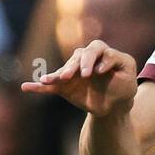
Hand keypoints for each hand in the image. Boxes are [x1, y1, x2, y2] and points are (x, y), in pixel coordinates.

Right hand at [21, 40, 137, 116]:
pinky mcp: (64, 86)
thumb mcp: (128, 71)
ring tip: (47, 80)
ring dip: (55, 75)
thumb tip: (100, 67)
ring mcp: (72, 73)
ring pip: (62, 71)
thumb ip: (119, 61)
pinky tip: (26, 87)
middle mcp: (83, 60)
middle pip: (77, 58)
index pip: (95, 50)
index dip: (95, 60)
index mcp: (100, 53)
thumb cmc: (124, 84)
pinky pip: (49, 86)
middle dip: (73, 66)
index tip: (98, 73)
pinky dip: (38, 87)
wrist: (116, 103)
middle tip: (70, 76)